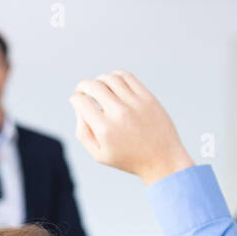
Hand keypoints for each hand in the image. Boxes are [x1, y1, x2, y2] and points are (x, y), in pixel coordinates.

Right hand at [69, 71, 192, 182]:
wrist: (162, 160)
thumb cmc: (127, 159)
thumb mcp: (99, 155)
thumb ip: (83, 132)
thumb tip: (79, 109)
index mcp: (105, 129)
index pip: (81, 102)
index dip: (74, 99)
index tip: (76, 101)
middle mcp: (119, 113)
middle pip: (94, 86)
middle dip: (83, 86)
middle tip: (81, 89)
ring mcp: (135, 103)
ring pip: (110, 78)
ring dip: (98, 80)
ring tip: (97, 87)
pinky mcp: (147, 98)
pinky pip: (127, 77)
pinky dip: (115, 75)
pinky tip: (112, 82)